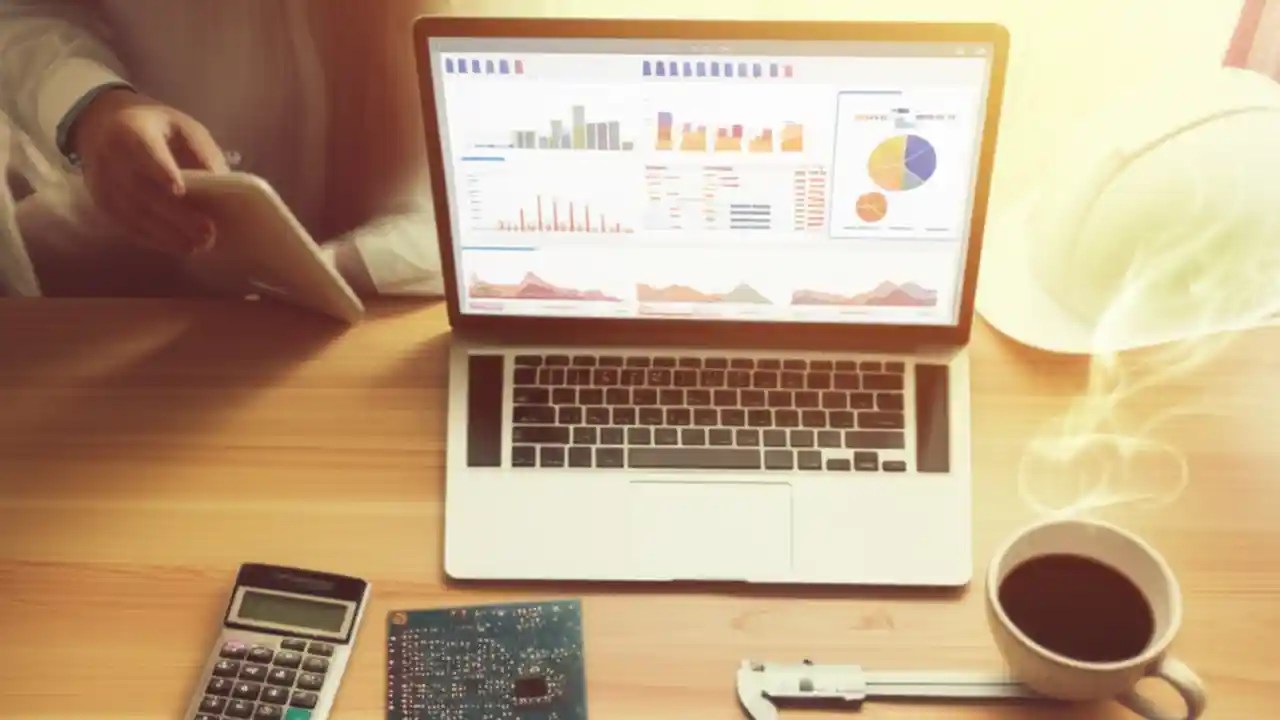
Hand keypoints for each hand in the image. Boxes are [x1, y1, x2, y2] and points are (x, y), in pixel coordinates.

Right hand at [69, 88, 227, 254]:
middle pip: (142, 190)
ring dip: (166, 233)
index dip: (160, 171)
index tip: (180, 190)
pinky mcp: (100, 201)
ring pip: (133, 212)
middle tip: (208, 232)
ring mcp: (102, 181)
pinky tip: (177, 247)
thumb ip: (201, 153)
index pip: (144, 152)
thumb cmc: (155, 127)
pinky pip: (125, 224)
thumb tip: (224, 187)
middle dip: (176, 215)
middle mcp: (110, 157)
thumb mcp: (182, 128)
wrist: (103, 123)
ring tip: (198, 246)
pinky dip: (153, 239)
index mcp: (131, 131)